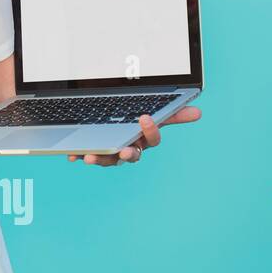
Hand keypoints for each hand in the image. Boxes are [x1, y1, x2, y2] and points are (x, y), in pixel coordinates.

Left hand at [67, 106, 201, 165]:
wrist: (114, 123)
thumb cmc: (136, 122)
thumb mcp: (152, 115)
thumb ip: (173, 114)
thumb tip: (199, 112)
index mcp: (144, 140)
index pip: (153, 139)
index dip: (151, 130)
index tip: (145, 118)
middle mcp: (130, 149)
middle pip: (131, 155)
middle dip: (127, 154)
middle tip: (123, 151)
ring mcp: (112, 154)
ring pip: (108, 160)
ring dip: (100, 159)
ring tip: (89, 157)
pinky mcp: (95, 154)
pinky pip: (88, 156)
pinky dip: (79, 155)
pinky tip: (72, 155)